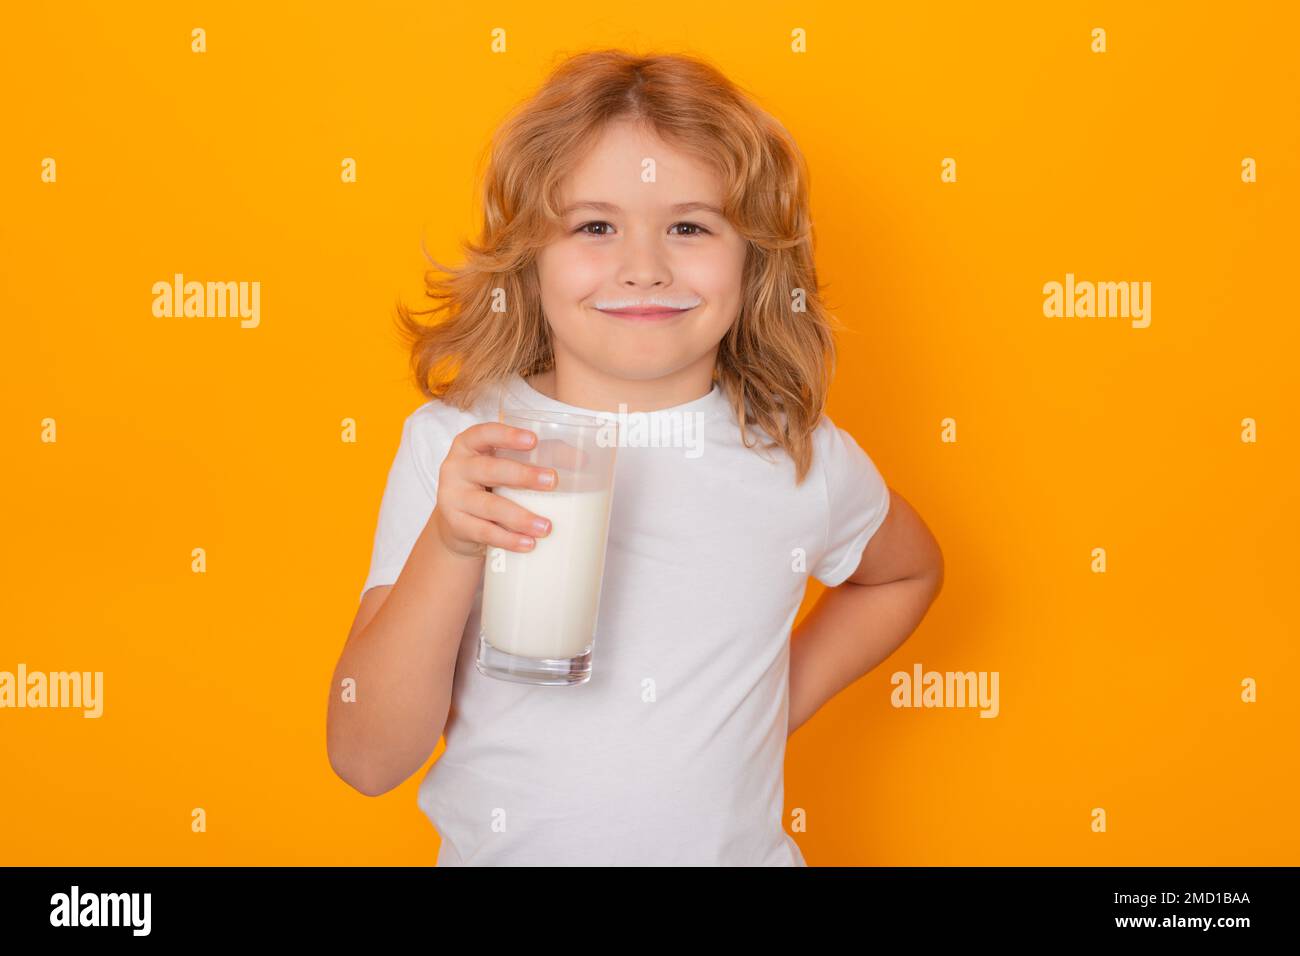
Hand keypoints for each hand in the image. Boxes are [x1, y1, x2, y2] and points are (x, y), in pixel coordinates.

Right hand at [430, 422, 556, 558]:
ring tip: (547, 527)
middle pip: (489, 469)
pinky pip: (484, 532)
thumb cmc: (490, 484)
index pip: (484, 433)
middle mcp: (456, 468)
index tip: (533, 440)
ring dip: (520, 517)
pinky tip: (528, 543)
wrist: (456, 521)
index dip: (507, 435)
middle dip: (523, 476)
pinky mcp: (456, 524)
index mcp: (469, 445)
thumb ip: (539, 456)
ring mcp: (452, 497)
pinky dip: (508, 539)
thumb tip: (583, 461)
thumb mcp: (505, 465)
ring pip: (489, 506)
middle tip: (553, 482)